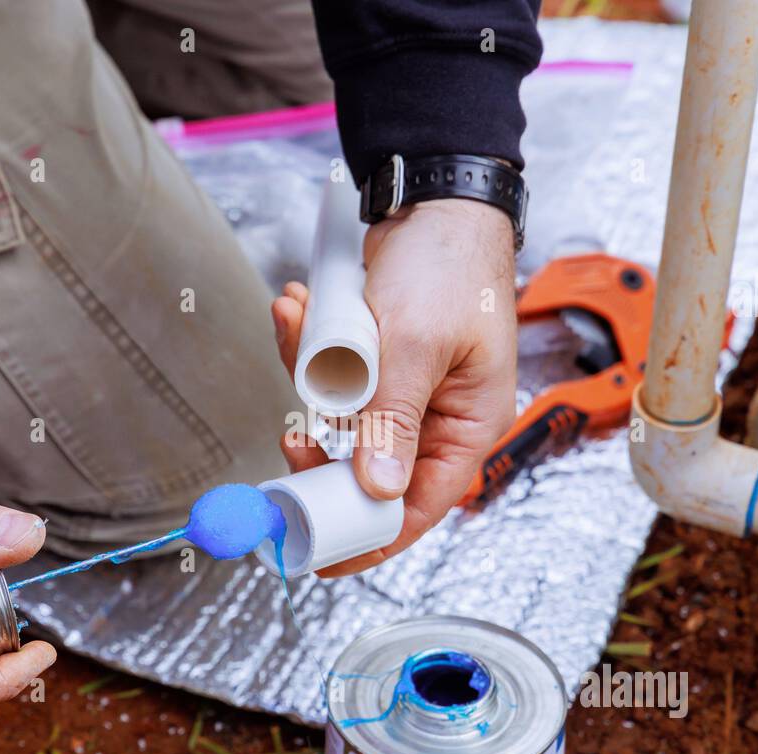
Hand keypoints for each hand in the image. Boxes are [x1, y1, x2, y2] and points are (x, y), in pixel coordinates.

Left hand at [272, 197, 516, 575]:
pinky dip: (311, 350)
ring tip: (300, 323)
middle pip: (368, 470)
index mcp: (466, 427)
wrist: (434, 196)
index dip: (368, 536)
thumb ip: (393, 419)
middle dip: (321, 446)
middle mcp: (437, 419)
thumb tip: (378, 489)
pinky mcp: (377, 365)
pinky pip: (334, 380)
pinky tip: (301, 308)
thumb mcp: (416, 346)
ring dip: (310, 379)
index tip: (317, 553)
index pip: (417, 507)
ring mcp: (404, 392)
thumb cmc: (449, 264)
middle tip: (290, 432)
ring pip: (340, 422)